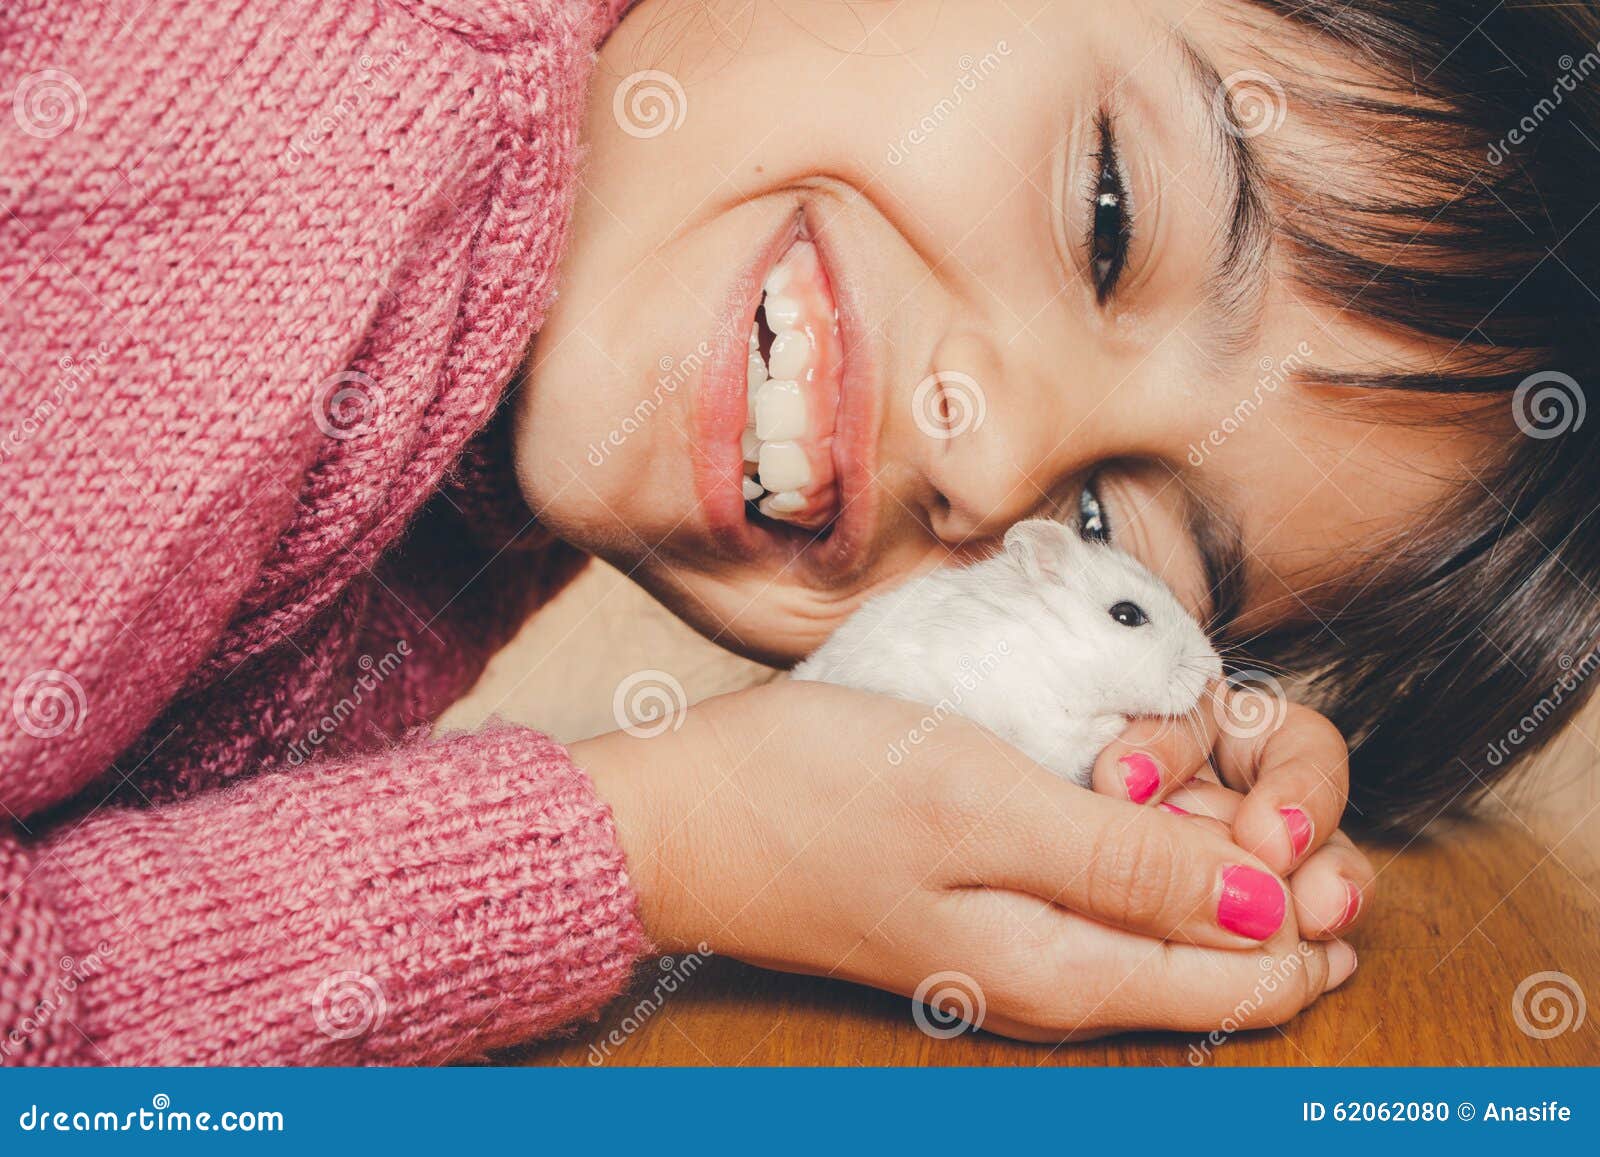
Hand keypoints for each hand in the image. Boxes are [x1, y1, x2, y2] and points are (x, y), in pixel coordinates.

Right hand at [574, 680, 1355, 1041]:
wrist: (683, 817)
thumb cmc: (816, 796)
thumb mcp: (983, 808)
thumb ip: (1129, 866)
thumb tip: (1272, 913)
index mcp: (1072, 972)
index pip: (1259, 979)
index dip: (1313, 899)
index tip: (1284, 808)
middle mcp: (1062, 980)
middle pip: (1231, 954)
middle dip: (1277, 869)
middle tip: (1231, 770)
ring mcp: (1024, 945)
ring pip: (1175, 916)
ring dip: (1211, 845)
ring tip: (1172, 759)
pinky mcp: (992, 904)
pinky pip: (1114, 889)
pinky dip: (1151, 838)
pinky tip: (1131, 778)